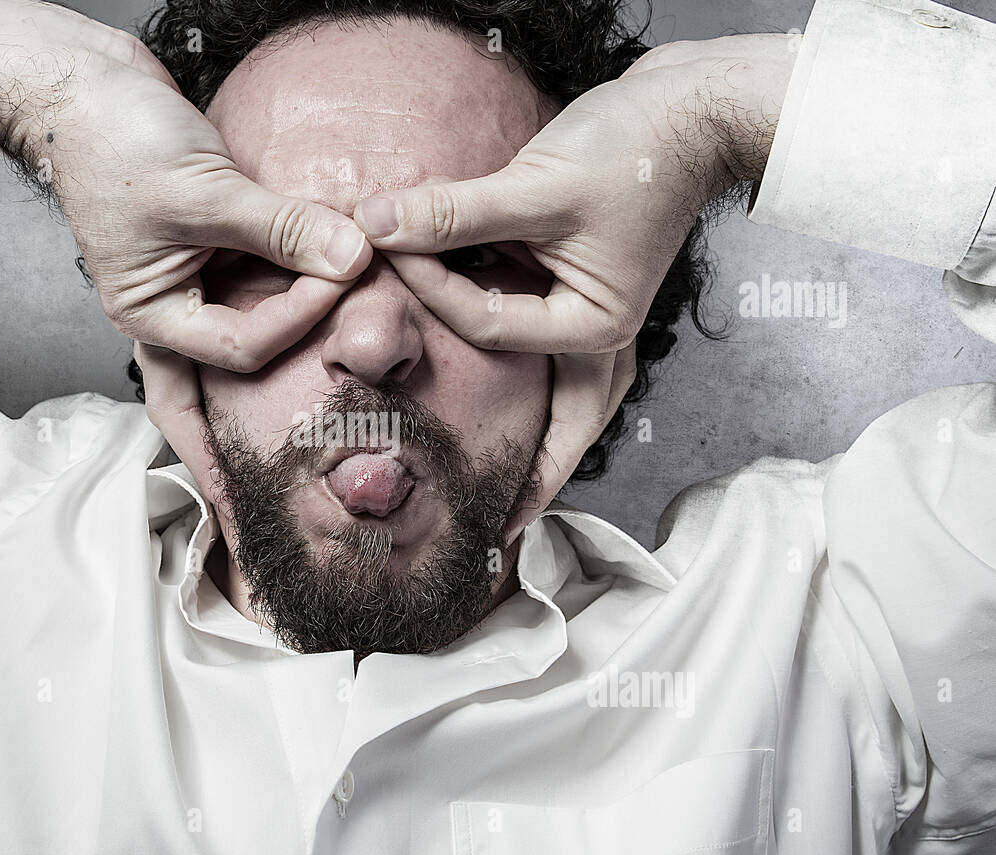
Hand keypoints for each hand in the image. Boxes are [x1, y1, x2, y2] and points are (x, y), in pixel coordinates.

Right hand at [0, 0, 370, 371]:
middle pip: (230, 373)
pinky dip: (290, 276)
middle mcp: (171, 306)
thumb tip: (353, 257)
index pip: (242, 345)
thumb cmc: (117, 139)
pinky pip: (256, 274)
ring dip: (293, 328)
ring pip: (249, 325)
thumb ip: (283, 227)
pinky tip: (325, 276)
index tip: (343, 270)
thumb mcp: (206, 191)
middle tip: (328, 397)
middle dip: (274, 387)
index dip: (299, 315)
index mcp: (152, 313)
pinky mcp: (211, 243)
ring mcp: (190, 276)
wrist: (84, 84)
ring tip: (338, 348)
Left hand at [353, 35, 796, 532]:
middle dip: (530, 480)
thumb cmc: (632, 149)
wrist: (691, 110)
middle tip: (495, 532)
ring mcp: (594, 320)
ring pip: (561, 403)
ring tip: (505, 494)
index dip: (431, 287)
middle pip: (561, 431)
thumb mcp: (539, 184)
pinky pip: (543, 348)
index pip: (489, 326)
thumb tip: (375, 222)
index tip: (385, 242)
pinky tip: (495, 392)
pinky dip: (520, 370)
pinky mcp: (581, 294)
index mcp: (595, 328)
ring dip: (535, 442)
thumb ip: (454, 211)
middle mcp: (600, 338)